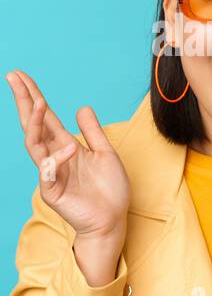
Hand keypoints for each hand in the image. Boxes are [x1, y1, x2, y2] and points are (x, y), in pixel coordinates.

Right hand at [8, 70, 129, 284]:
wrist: (113, 219)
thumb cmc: (109, 190)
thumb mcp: (106, 154)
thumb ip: (92, 132)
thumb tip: (82, 107)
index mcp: (65, 146)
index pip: (46, 118)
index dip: (34, 97)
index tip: (21, 76)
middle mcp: (54, 157)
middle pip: (34, 126)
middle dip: (25, 102)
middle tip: (14, 78)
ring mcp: (51, 174)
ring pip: (34, 146)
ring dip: (36, 124)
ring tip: (39, 103)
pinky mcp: (53, 192)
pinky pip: (49, 174)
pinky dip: (56, 161)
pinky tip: (68, 148)